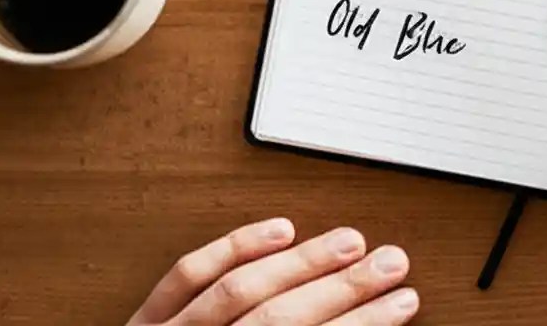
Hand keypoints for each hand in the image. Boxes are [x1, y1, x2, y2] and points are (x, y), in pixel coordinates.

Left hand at [127, 218, 418, 325]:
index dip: (364, 325)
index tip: (403, 302)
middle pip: (279, 317)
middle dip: (344, 288)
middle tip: (391, 264)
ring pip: (238, 289)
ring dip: (301, 261)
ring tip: (350, 241)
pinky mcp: (142, 323)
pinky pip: (187, 275)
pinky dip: (235, 247)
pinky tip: (279, 230)